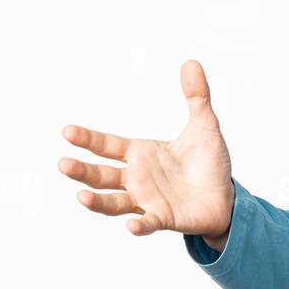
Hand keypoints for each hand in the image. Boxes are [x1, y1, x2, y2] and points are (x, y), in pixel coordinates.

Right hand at [58, 59, 234, 237]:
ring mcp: (148, 200)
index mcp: (141, 154)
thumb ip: (196, 96)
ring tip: (81, 196)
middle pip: (102, 176)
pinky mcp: (165, 218)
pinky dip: (139, 226)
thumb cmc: (208, 163)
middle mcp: (137, 178)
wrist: (226, 196)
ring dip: (98, 201)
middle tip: (62, 164)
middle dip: (82, 171)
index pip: (107, 146)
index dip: (88, 139)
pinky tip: (131, 226)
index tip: (67, 131)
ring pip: (115, 203)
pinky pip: (148, 223)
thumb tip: (192, 62)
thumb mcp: (204, 126)